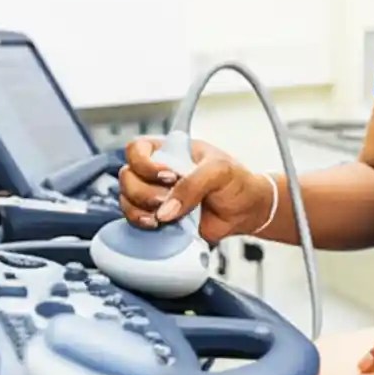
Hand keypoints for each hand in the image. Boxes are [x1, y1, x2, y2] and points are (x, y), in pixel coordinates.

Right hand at [119, 137, 272, 242]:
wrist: (247, 211)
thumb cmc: (236, 182)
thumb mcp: (218, 171)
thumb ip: (191, 185)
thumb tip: (165, 210)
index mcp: (169, 151)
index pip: (137, 149)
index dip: (143, 163)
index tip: (167, 176)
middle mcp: (157, 172)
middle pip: (127, 177)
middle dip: (144, 191)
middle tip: (168, 199)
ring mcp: (156, 196)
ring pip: (127, 200)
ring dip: (141, 209)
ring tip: (165, 216)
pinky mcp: (159, 218)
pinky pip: (136, 220)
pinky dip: (143, 224)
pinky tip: (159, 225)